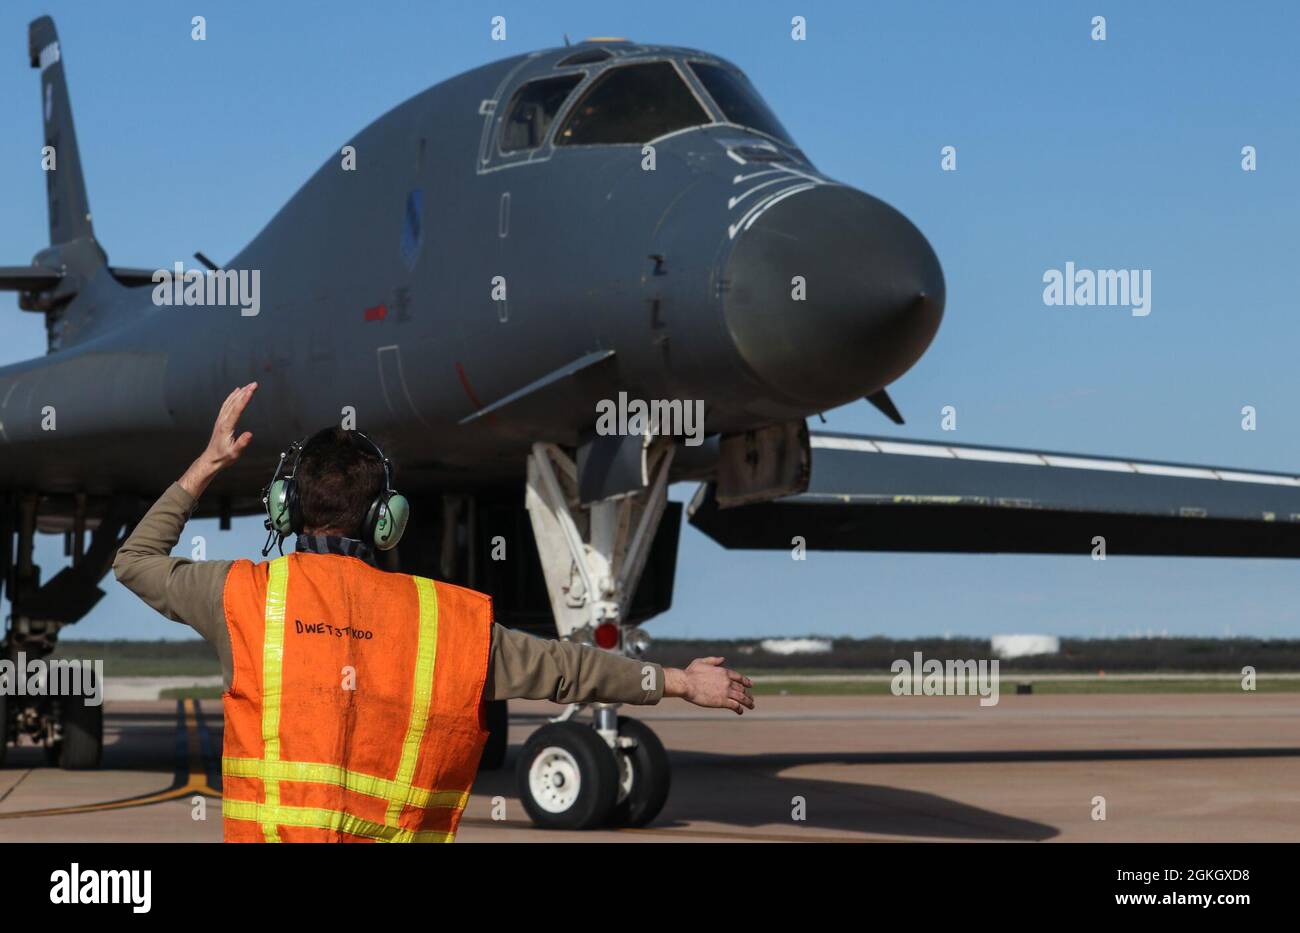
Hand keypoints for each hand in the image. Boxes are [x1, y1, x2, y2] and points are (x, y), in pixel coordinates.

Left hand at [178, 383, 257, 497]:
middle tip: (254, 384)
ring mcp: (220, 420)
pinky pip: (226, 405)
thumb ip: (242, 443)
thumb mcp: (234, 453)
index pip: (237, 409)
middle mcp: (222, 421)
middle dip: (245, 392)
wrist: (211, 459)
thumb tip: (250, 434)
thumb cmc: (223, 457)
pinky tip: (235, 393)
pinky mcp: (220, 421)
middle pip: (234, 402)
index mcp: (226, 427)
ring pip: (229, 402)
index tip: (252, 390)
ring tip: (247, 386)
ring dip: (239, 393)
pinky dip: (232, 397)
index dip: (245, 398)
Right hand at [665, 657, 754, 713]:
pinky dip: (739, 709)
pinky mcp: (722, 701)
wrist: (686, 684)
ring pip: (742, 698)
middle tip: (750, 699)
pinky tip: (740, 711)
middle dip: (747, 694)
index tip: (750, 685)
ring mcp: (726, 692)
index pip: (739, 677)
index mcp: (724, 672)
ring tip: (751, 706)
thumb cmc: (690, 673)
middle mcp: (727, 681)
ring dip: (748, 702)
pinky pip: (735, 706)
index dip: (746, 682)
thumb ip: (713, 660)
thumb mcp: (701, 662)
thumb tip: (723, 659)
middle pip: (742, 688)